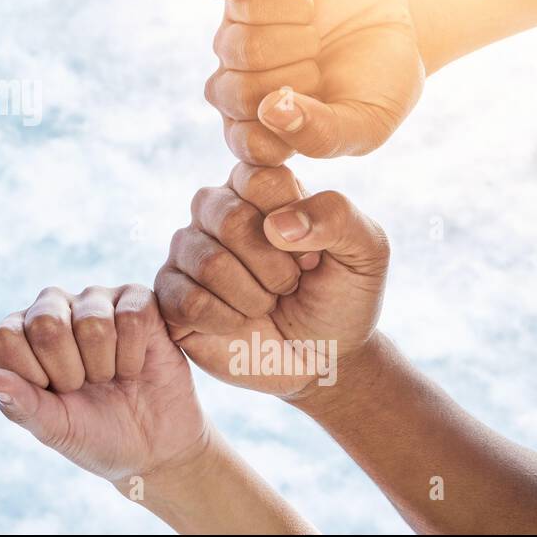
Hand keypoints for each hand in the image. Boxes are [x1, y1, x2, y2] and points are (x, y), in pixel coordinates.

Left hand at [0, 285, 207, 484]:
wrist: (152, 447)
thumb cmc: (94, 434)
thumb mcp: (52, 428)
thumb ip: (20, 403)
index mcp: (20, 334)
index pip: (6, 336)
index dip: (32, 375)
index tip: (52, 394)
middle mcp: (52, 308)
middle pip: (46, 323)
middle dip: (69, 371)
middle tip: (83, 386)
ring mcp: (94, 300)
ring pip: (92, 321)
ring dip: (104, 366)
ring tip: (109, 377)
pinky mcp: (137, 300)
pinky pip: (132, 316)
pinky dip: (133, 356)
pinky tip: (133, 366)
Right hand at [155, 163, 387, 400]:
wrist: (323, 359)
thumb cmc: (341, 297)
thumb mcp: (366, 251)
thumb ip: (337, 217)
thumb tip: (279, 225)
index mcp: (258, 186)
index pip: (260, 177)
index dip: (295, 222)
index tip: (314, 252)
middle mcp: (215, 209)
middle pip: (230, 218)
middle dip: (275, 266)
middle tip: (290, 285)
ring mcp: (187, 251)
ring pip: (209, 263)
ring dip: (254, 297)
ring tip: (267, 304)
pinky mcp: (170, 295)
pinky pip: (188, 301)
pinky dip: (227, 320)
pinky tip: (240, 322)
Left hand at [207, 0, 424, 165]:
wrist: (398, 21)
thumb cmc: (379, 83)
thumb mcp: (366, 125)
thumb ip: (321, 135)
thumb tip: (270, 112)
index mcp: (259, 131)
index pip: (247, 144)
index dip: (288, 128)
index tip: (324, 110)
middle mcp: (235, 88)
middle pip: (237, 93)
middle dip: (296, 80)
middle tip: (320, 71)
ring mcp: (235, 40)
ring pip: (241, 47)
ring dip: (296, 42)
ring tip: (314, 41)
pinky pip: (249, 2)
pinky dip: (292, 5)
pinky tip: (307, 9)